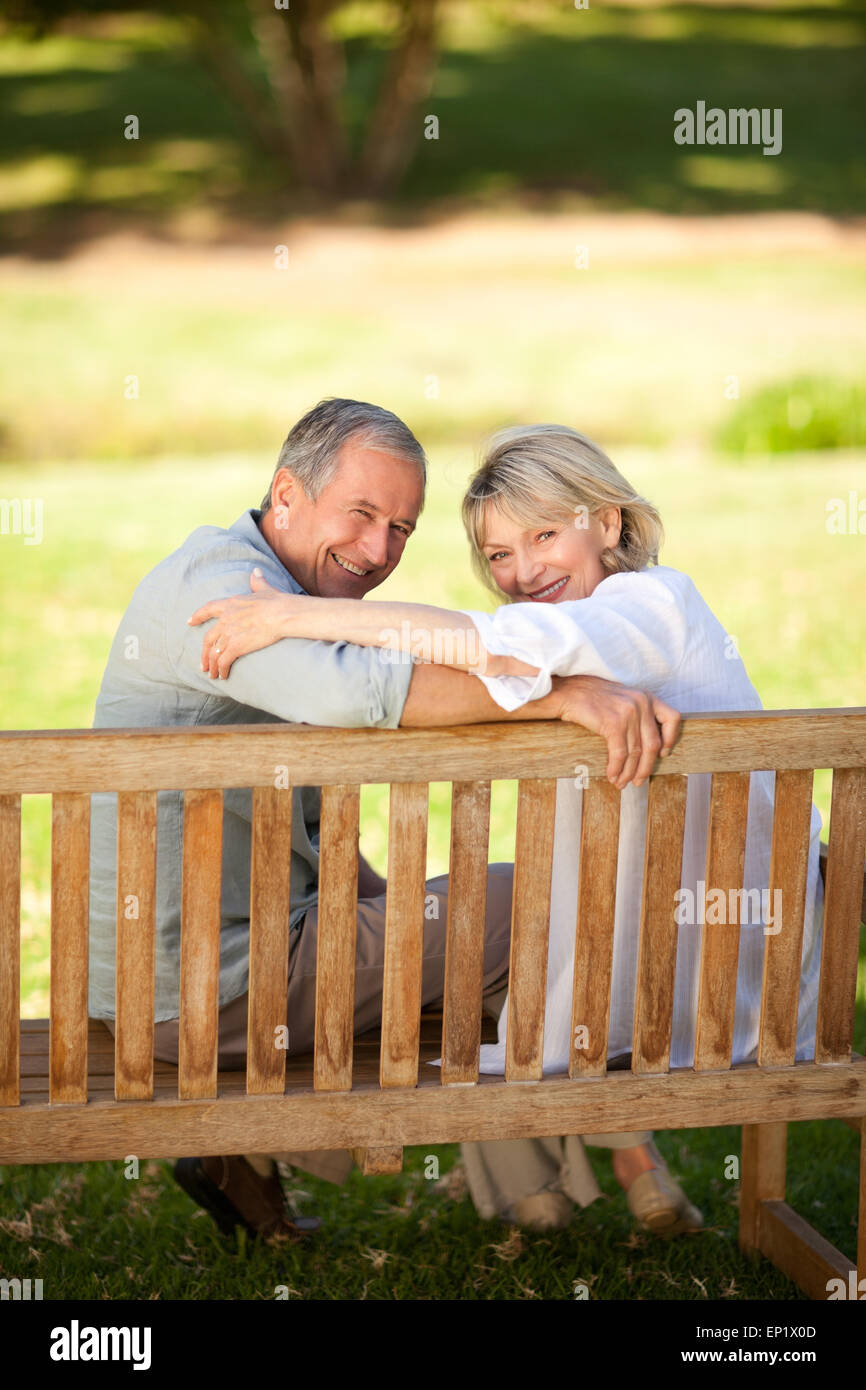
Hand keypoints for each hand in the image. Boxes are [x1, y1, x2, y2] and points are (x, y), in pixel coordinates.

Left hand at [188, 569, 294, 678]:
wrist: (281, 614)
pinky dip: (221, 670)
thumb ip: (258, 582)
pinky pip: (223, 661)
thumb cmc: (276, 602)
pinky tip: (223, 676)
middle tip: (203, 664)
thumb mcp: (264, 589)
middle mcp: (225, 620)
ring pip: (214, 653)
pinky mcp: (235, 647)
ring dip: (212, 666)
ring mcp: (229, 634)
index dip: (198, 616)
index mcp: (230, 604)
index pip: (208, 609)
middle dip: (204, 653)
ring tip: (212, 675)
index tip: (189, 622)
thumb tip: (256, 571)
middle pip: (208, 638)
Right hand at [552, 674, 680, 789]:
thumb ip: (637, 714)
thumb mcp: (622, 699)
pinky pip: (620, 754)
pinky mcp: (614, 723)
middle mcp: (641, 703)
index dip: (670, 739)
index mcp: (646, 697)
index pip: (672, 718)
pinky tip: (611, 776)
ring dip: (628, 772)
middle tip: (638, 781)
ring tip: (621, 783)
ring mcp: (629, 713)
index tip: (662, 754)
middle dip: (646, 767)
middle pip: (653, 743)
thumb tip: (644, 745)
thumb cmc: (591, 698)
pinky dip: (616, 768)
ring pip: (635, 752)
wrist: (568, 692)